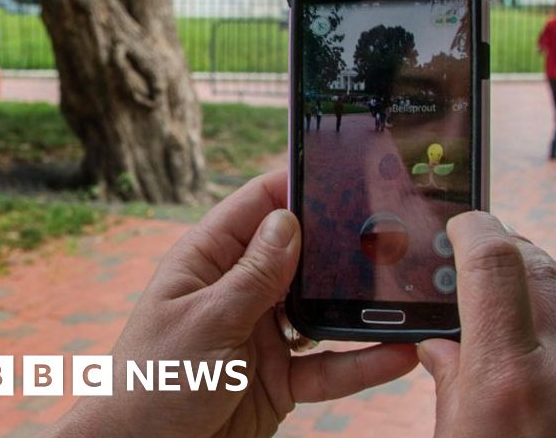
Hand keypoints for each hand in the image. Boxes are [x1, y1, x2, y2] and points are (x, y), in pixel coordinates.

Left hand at [48, 171, 417, 437]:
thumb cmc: (151, 386)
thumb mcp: (205, 323)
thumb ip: (253, 275)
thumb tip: (291, 220)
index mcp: (208, 262)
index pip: (257, 207)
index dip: (296, 185)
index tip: (343, 170)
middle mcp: (240, 291)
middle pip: (301, 255)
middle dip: (342, 244)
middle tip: (393, 229)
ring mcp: (265, 333)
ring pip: (323, 309)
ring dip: (359, 305)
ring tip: (404, 291)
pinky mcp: (284, 378)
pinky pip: (332, 366)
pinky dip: (364, 363)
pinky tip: (399, 353)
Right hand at [419, 212, 555, 437]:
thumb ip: (450, 377)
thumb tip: (442, 339)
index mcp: (509, 382)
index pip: (494, 264)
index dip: (474, 230)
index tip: (462, 228)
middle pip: (542, 265)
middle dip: (509, 253)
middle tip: (483, 259)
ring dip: (552, 275)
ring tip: (522, 293)